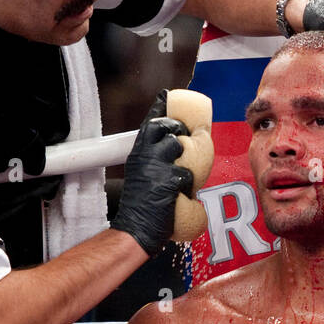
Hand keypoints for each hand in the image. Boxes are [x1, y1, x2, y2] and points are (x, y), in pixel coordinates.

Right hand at [112, 90, 194, 256]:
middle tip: (182, 144)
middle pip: (168, 127)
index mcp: (138, 152)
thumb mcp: (142, 173)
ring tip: (178, 176)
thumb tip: (174, 147)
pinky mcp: (169, 181)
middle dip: (178, 131)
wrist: (136, 228)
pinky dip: (187, 186)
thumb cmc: (141, 204)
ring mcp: (156, 167)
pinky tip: (179, 194)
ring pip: (179, 147)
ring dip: (184, 161)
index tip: (167, 95)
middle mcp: (145, 155)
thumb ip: (154, 158)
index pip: (150, 121)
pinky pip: (187, 174)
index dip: (161, 107)